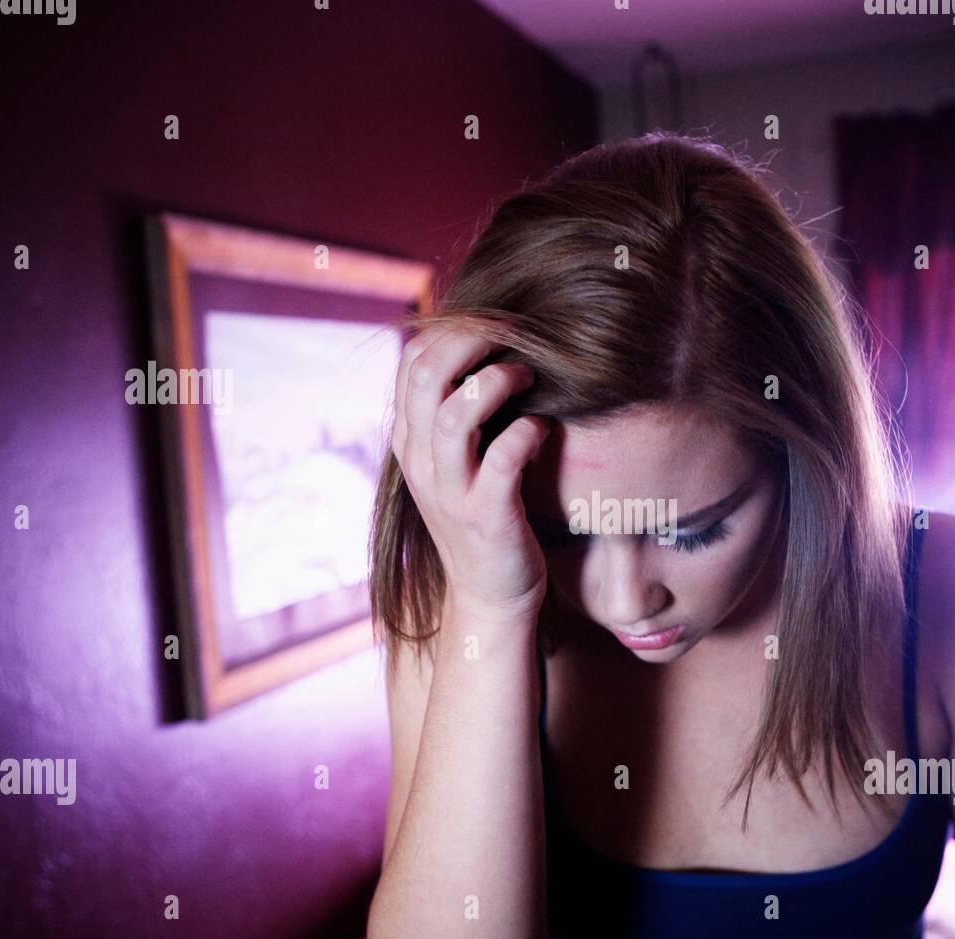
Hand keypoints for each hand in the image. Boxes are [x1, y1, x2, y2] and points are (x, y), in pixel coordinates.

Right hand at [391, 324, 550, 621]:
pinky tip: (544, 430)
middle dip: (472, 341)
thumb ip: (459, 413)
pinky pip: (501, 460)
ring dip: (496, 383)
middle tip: (515, 337)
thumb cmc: (485, 516)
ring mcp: (450, 492)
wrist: (491, 597)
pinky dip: (526, 433)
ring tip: (528, 377)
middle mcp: (421, 463)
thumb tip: (487, 350)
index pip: (411, 363)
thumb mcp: (458, 462)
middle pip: (425, 377)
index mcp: (411, 443)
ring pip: (454, 416)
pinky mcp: (486, 516)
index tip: (496, 324)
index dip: (454, 330)